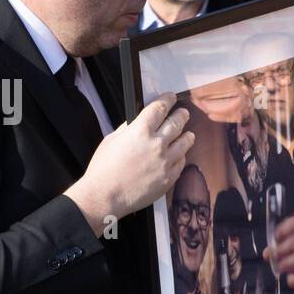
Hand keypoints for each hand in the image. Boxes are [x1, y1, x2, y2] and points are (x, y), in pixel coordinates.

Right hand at [64, 92, 194, 234]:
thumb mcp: (111, 140)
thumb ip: (128, 128)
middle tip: (183, 112)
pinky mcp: (169, 177)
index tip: (171, 97)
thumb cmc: (104, 170)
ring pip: (185, 142)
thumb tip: (137, 122)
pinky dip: (181, 156)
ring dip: (187, 135)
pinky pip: (181, 162)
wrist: (106, 196)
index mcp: (140, 131)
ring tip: (188, 133)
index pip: (159, 108)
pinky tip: (180, 154)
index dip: (167, 100)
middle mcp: (156, 144)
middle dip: (181, 115)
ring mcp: (165, 161)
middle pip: (176, 122)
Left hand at [264, 215, 293, 287]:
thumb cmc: (289, 254)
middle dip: (285, 247)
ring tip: (279, 267)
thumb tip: (267, 253)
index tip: (277, 235)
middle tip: (275, 254)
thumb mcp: (279, 247)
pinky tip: (291, 280)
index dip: (286, 227)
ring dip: (289, 262)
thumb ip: (273, 248)